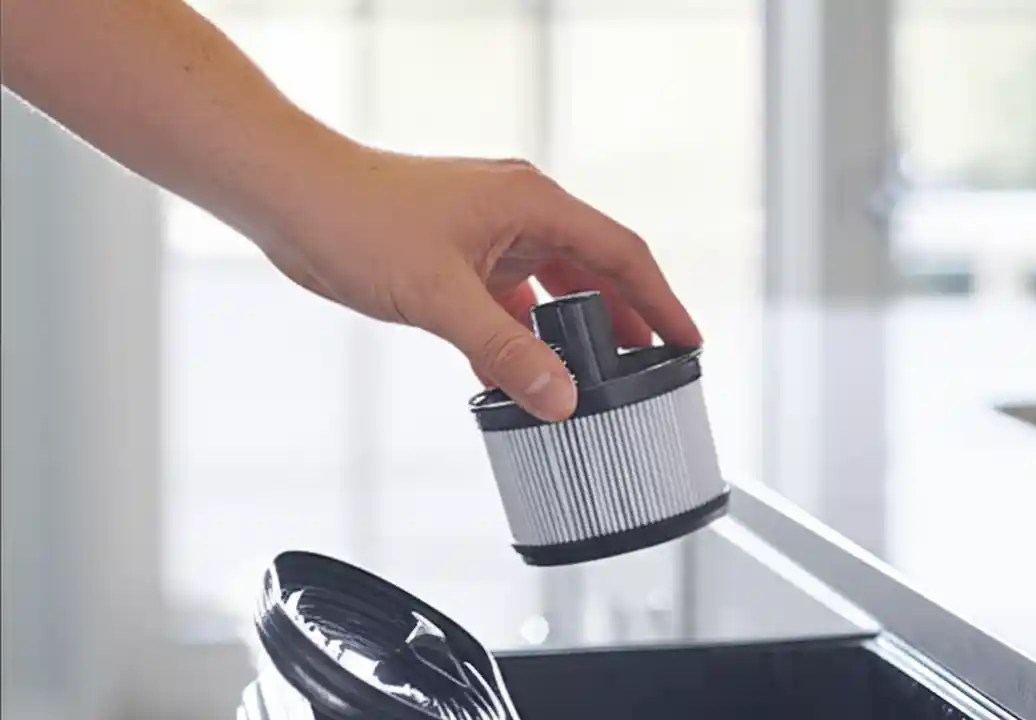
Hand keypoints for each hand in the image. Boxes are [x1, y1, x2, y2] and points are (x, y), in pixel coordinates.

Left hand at [257, 144, 701, 421]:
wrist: (290, 195)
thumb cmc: (357, 217)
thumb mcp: (441, 295)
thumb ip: (504, 350)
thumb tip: (560, 398)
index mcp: (531, 203)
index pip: (620, 253)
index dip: (659, 300)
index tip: (687, 340)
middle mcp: (517, 212)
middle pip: (592, 269)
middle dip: (623, 319)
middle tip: (649, 367)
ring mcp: (487, 232)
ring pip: (550, 286)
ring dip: (572, 329)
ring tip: (597, 375)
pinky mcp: (457, 254)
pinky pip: (507, 299)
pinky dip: (520, 334)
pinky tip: (521, 374)